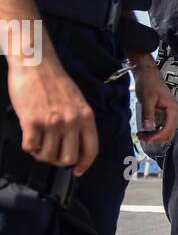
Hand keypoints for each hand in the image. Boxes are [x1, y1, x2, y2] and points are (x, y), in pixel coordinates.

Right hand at [5, 53, 97, 174]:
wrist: (35, 64)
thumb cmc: (54, 81)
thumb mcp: (77, 101)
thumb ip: (79, 121)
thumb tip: (75, 143)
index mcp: (86, 117)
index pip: (91, 150)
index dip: (84, 164)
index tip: (77, 171)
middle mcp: (71, 122)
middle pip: (68, 158)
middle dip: (58, 160)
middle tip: (50, 152)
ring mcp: (52, 123)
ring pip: (48, 155)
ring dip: (41, 154)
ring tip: (38, 142)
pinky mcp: (32, 121)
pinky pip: (31, 147)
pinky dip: (28, 146)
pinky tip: (28, 137)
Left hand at [134, 60, 177, 145]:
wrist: (147, 73)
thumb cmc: (149, 82)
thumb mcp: (147, 98)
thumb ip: (148, 114)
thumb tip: (148, 127)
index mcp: (172, 109)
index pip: (168, 129)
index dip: (158, 137)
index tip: (147, 140)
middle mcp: (173, 112)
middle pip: (168, 133)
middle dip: (156, 138)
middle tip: (143, 138)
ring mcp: (169, 113)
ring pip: (165, 131)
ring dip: (155, 135)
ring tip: (143, 134)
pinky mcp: (163, 113)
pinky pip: (162, 126)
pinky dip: (154, 131)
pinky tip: (146, 130)